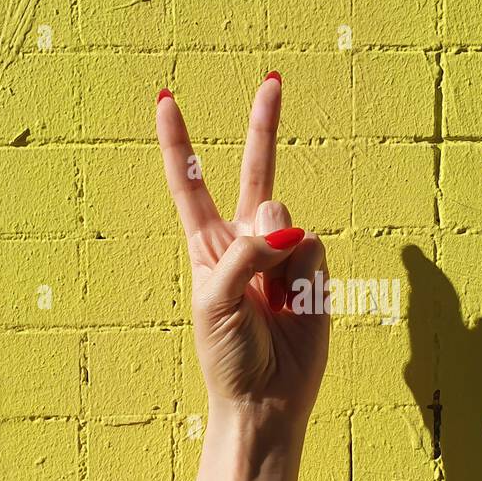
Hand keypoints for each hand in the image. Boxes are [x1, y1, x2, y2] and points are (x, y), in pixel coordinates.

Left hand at [157, 74, 329, 425]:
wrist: (266, 399)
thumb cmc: (228, 356)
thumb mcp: (215, 301)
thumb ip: (245, 253)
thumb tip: (287, 222)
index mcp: (209, 246)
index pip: (191, 184)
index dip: (179, 144)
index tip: (166, 100)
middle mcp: (247, 242)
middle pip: (257, 171)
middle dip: (265, 125)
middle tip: (273, 80)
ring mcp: (283, 254)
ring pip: (287, 218)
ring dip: (278, 251)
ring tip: (272, 300)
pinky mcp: (314, 272)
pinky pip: (313, 248)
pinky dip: (305, 273)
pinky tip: (295, 303)